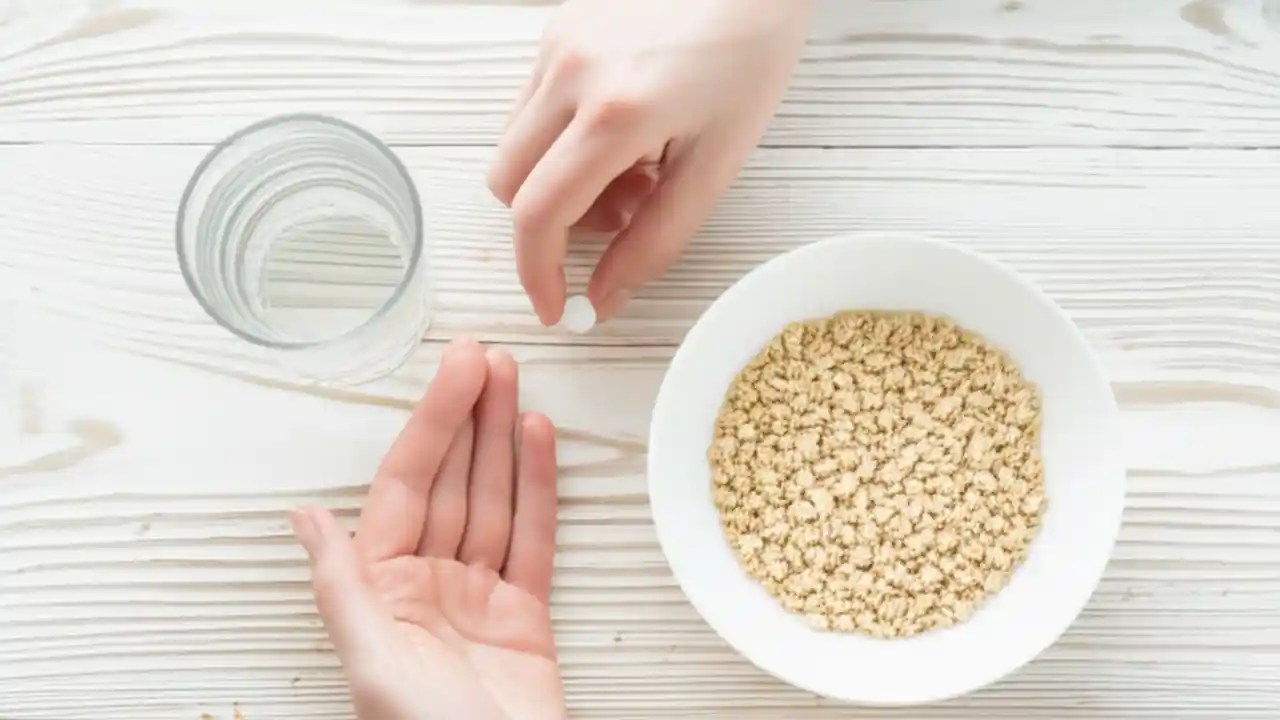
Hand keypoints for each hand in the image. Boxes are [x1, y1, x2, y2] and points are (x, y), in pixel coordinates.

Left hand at [291, 339, 565, 719]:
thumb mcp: (371, 665)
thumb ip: (340, 585)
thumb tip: (304, 517)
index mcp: (381, 588)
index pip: (409, 484)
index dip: (434, 422)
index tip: (458, 372)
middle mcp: (426, 583)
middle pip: (453, 480)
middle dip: (472, 417)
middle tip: (490, 358)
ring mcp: (478, 594)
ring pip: (493, 498)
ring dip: (506, 439)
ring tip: (518, 382)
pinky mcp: (525, 612)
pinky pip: (533, 538)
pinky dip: (540, 489)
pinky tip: (542, 442)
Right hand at [488, 0, 815, 324]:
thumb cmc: (750, 51)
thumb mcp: (718, 161)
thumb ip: (658, 238)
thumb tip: (606, 293)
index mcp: (616, 113)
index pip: (538, 216)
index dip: (538, 274)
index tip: (555, 305)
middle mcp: (570, 74)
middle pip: (510, 186)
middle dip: (554, 224)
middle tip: (625, 213)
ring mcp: (556, 46)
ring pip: (514, 146)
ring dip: (557, 180)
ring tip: (633, 163)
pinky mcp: (556, 29)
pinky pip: (531, 107)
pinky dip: (562, 138)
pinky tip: (623, 126)